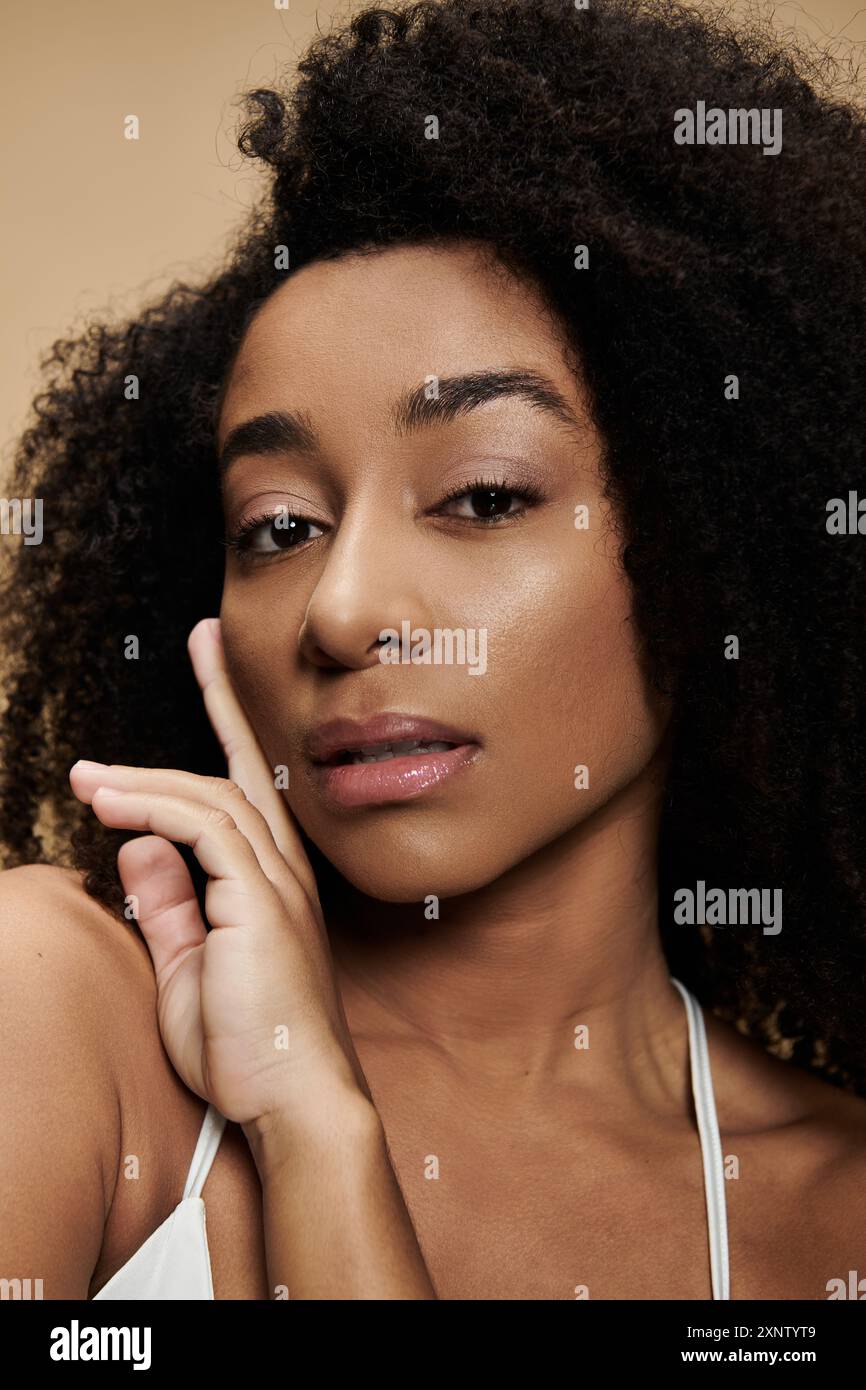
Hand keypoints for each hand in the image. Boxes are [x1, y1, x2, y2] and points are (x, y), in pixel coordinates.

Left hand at [69, 617, 367, 1130]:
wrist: (293, 1102)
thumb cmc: (246, 1047)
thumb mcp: (189, 965)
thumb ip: (168, 900)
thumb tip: (138, 843)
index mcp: (270, 884)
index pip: (243, 791)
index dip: (227, 724)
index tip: (211, 663)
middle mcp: (283, 872)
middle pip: (240, 771)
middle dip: (219, 700)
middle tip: (197, 642)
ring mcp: (277, 885)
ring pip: (213, 796)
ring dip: (145, 776)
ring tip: (86, 775)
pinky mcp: (261, 903)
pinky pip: (205, 831)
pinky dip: (156, 808)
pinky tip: (111, 805)